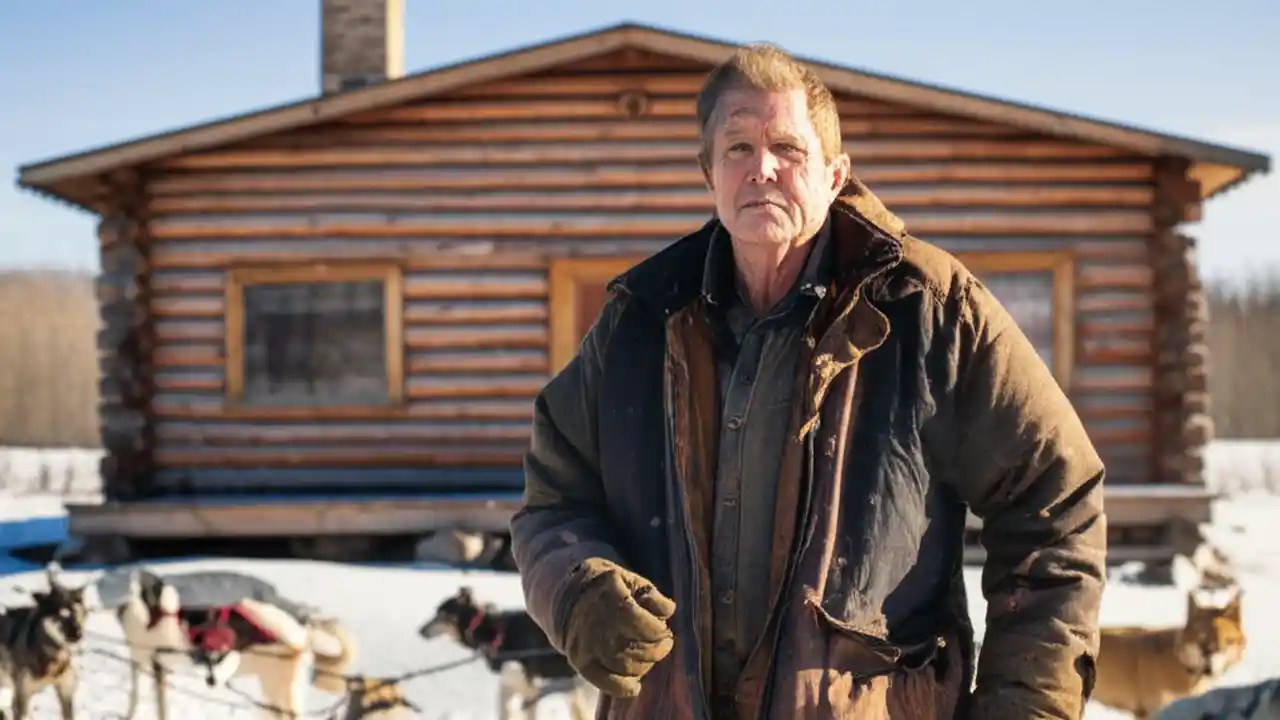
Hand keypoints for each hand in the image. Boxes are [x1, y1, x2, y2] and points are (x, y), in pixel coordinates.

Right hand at [562, 558, 676, 696]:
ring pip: (626, 667)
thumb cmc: (607, 587)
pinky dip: (624, 688)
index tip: (664, 630)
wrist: (567, 596)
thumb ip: (651, 594)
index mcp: (609, 598)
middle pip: (637, 649)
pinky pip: (605, 683)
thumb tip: (668, 611)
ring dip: (646, 665)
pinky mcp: (580, 661)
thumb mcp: (629, 579)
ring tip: (649, 654)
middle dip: (657, 649)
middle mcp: (596, 623)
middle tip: (664, 643)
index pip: (642, 625)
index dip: (659, 631)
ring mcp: (586, 645)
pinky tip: (635, 686)